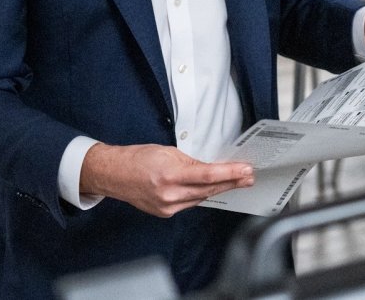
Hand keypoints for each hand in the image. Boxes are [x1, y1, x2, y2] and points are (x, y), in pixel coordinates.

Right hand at [80, 143, 253, 217]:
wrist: (114, 174)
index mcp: (170, 175)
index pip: (208, 175)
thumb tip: (210, 169)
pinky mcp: (165, 213)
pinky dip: (201, 195)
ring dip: (219, 189)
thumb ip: (190, 162)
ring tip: (236, 181)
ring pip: (202, 198)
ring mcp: (168, 206)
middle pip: (209, 189)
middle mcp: (170, 194)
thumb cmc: (137, 159)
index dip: (230, 173)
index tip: (246, 170)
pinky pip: (190, 203)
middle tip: (249, 176)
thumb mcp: (167, 151)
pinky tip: (211, 189)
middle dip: (232, 182)